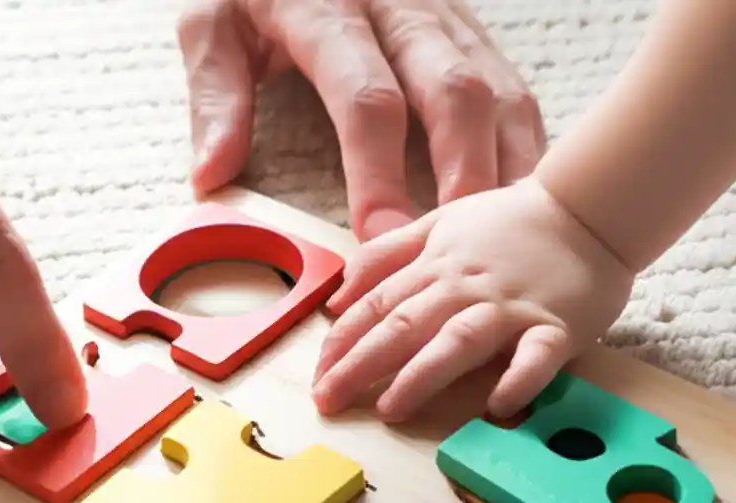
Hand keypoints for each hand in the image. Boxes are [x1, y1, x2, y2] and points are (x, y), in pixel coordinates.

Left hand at [177, 0, 545, 239]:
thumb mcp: (213, 18)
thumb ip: (215, 93)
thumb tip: (212, 173)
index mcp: (329, 8)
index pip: (365, 97)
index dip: (376, 171)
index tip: (377, 234)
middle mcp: (401, 8)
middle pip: (451, 92)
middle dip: (460, 174)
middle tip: (456, 246)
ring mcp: (444, 17)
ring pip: (496, 89)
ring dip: (504, 165)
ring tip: (500, 235)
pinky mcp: (469, 30)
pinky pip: (512, 87)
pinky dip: (523, 145)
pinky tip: (520, 198)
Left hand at [310, 177, 634, 422]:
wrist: (589, 208)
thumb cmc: (510, 223)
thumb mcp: (438, 224)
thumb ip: (387, 256)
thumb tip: (337, 297)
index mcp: (435, 266)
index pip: (377, 306)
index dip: (343, 342)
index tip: (317, 376)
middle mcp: (465, 288)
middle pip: (404, 326)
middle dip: (361, 365)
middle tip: (329, 401)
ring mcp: (511, 307)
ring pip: (458, 340)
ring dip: (423, 375)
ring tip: (391, 409)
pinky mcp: (558, 327)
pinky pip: (537, 357)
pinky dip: (518, 380)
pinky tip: (497, 406)